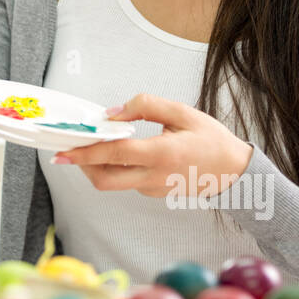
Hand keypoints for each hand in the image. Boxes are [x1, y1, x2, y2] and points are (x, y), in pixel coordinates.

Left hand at [51, 93, 253, 197]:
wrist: (236, 173)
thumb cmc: (211, 139)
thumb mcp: (182, 112)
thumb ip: (146, 106)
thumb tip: (113, 113)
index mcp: (162, 154)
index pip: (115, 155)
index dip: (85, 153)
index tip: (63, 151)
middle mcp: (155, 177)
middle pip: (105, 180)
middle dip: (82, 166)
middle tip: (70, 150)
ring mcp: (154, 189)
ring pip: (114, 182)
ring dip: (98, 166)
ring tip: (95, 143)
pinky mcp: (155, 192)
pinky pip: (128, 181)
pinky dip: (117, 167)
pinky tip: (122, 151)